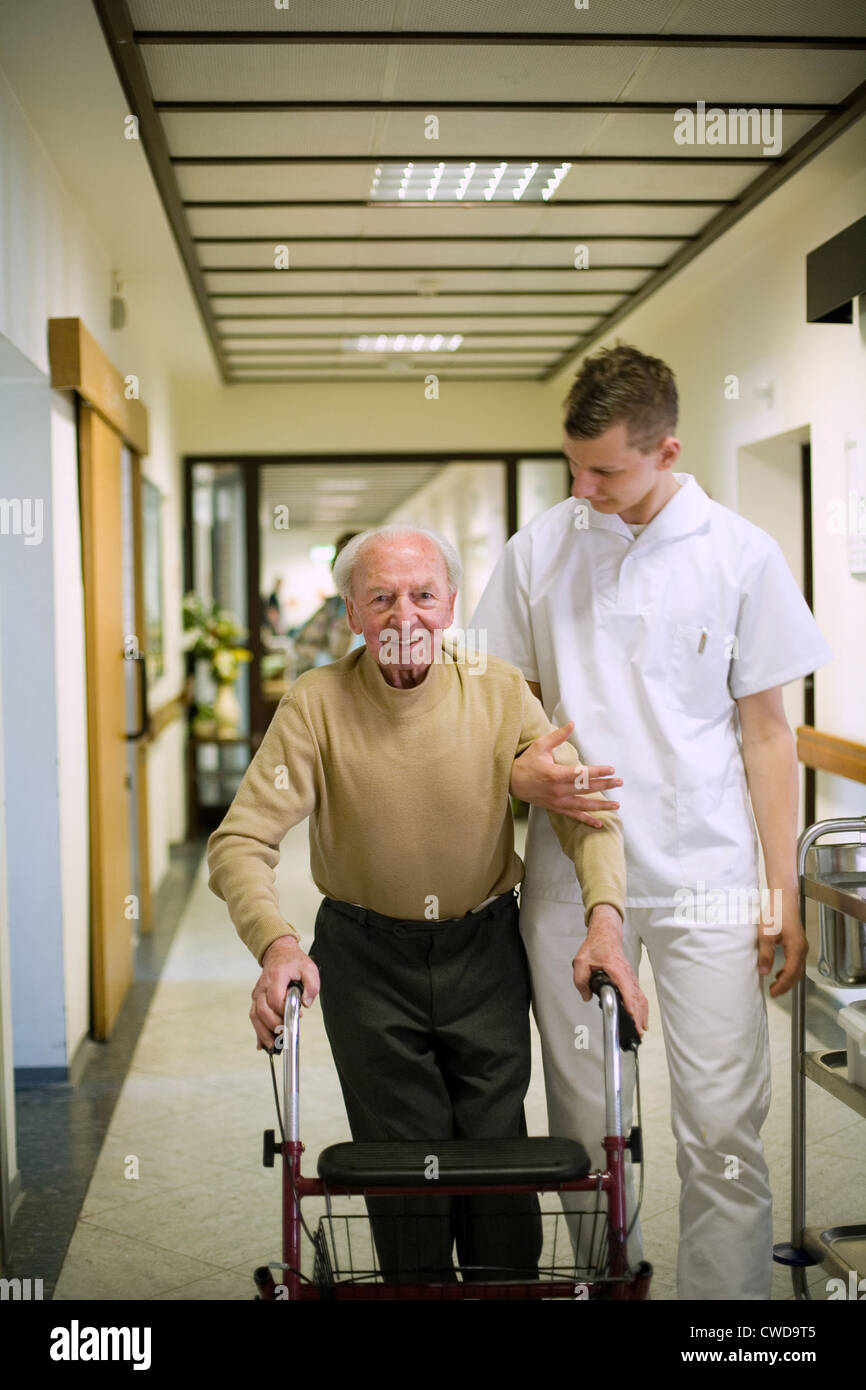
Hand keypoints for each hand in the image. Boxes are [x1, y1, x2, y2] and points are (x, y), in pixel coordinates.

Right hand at [250, 935, 319, 1051]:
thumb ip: (311, 986)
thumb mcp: (309, 969)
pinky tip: (261, 1044)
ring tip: (273, 1046)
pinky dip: (258, 1031)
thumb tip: (305, 1004)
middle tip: (285, 1035)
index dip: (284, 1011)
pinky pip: (254, 1016)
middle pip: (262, 1011)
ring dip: (263, 1032)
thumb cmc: (294, 962)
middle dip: (273, 1026)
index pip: (275, 999)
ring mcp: (258, 993)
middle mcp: (263, 986)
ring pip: (255, 1015)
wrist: (278, 952)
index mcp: (276, 977)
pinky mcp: (257, 999)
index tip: (298, 1016)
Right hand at [510, 722, 621, 826]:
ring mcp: (558, 801)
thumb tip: (571, 724)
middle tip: (620, 782)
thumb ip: (558, 736)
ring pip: (584, 805)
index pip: (582, 774)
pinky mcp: (556, 808)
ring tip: (616, 805)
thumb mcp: (540, 746)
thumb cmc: (526, 762)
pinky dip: (587, 821)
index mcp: (556, 774)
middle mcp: (558, 790)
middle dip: (605, 785)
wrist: (512, 783)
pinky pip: (574, 816)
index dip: (598, 772)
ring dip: (601, 805)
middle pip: (586, 788)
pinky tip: (599, 824)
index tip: (611, 770)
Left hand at [572, 905, 648, 1035]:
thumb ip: (581, 980)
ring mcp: (630, 977)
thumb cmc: (596, 947)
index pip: (626, 988)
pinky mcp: (630, 980)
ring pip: (640, 998)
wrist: (605, 935)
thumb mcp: (581, 962)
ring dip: (642, 1013)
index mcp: (616, 969)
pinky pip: (638, 995)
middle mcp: (627, 975)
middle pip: (637, 997)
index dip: (629, 1003)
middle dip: (639, 1015)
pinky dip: (641, 1007)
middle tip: (638, 1031)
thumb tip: (586, 996)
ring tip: (641, 1029)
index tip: (631, 1015)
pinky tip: (641, 1016)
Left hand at [756, 885, 806, 996]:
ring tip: (776, 984)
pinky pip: (796, 961)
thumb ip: (765, 954)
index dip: (782, 985)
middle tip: (774, 992)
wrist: (783, 897)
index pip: (790, 974)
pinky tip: (779, 971)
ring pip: (797, 968)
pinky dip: (789, 970)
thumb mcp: (765, 934)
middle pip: (797, 974)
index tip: (773, 992)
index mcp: (796, 949)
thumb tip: (764, 972)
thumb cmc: (775, 912)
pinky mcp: (798, 942)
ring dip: (788, 978)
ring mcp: (801, 945)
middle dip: (786, 985)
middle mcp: (802, 949)